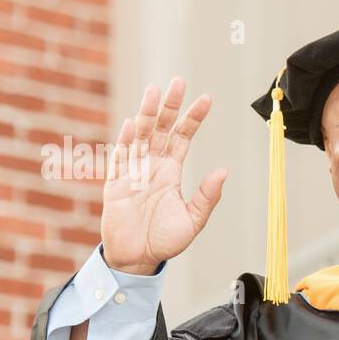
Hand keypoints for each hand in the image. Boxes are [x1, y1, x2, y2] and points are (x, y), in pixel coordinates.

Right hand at [101, 77, 228, 274]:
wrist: (137, 258)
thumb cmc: (164, 240)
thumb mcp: (193, 220)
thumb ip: (207, 197)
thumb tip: (223, 171)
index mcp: (171, 171)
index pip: (183, 137)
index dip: (193, 118)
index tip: (207, 98)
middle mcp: (152, 165)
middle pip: (160, 128)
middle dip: (169, 105)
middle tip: (179, 81)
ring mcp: (132, 171)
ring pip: (140, 135)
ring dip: (146, 113)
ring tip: (154, 91)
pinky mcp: (115, 183)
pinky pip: (120, 158)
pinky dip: (125, 141)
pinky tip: (132, 123)